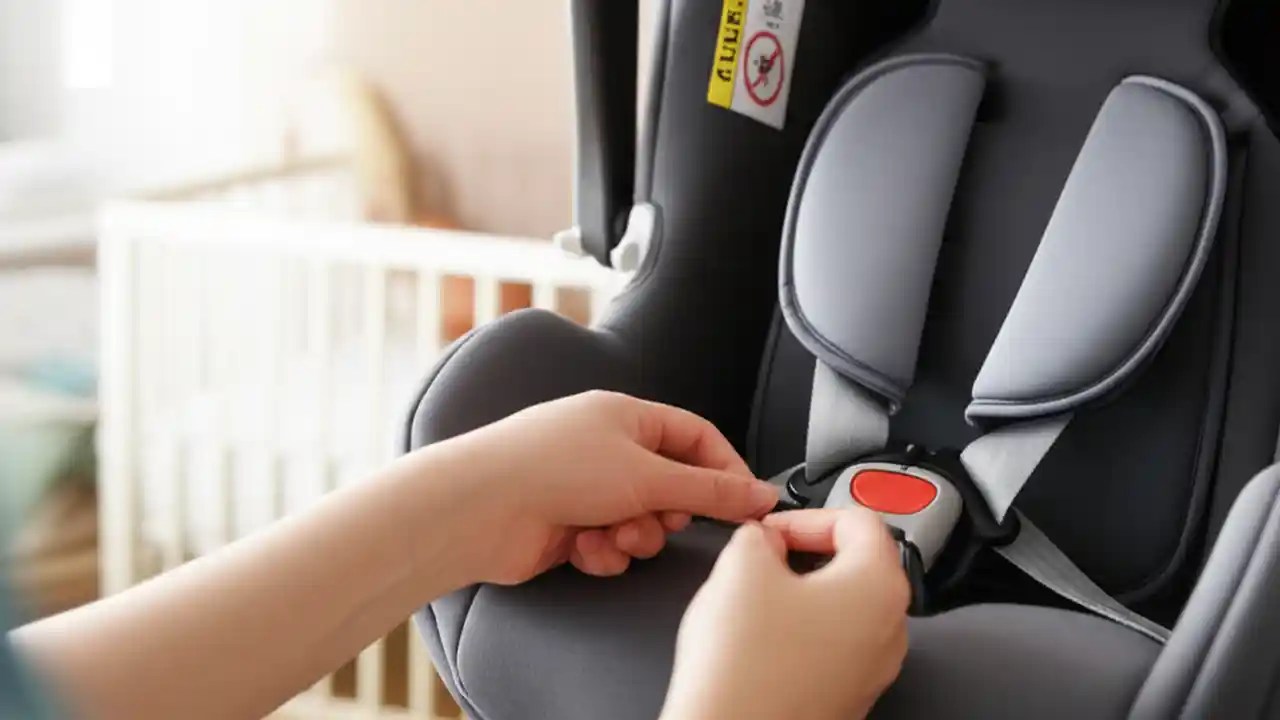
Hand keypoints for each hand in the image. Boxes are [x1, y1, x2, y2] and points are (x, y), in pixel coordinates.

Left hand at [422, 391, 779, 584]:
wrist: (480, 507)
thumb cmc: (555, 470)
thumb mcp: (650, 477)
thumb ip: (712, 491)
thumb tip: (762, 494)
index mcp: (626, 416)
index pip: (697, 437)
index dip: (726, 471)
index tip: (746, 506)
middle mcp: (605, 446)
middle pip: (670, 486)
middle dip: (668, 514)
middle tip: (660, 521)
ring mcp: (583, 486)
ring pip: (640, 521)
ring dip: (634, 536)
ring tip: (611, 535)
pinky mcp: (565, 525)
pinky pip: (609, 544)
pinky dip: (603, 552)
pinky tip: (583, 549)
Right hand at [661, 509, 909, 719]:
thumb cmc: (746, 669)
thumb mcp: (741, 565)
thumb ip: (759, 533)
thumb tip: (765, 538)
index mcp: (878, 585)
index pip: (857, 520)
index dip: (804, 515)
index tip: (771, 529)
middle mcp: (889, 629)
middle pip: (853, 563)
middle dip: (802, 554)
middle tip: (759, 560)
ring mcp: (871, 668)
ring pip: (839, 606)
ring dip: (798, 594)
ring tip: (753, 604)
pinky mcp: (847, 695)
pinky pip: (828, 646)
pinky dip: (797, 633)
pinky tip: (759, 642)